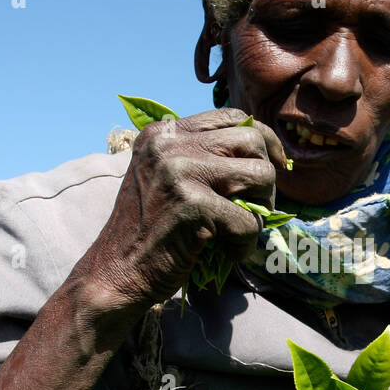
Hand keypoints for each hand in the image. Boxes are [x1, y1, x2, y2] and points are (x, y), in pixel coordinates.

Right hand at [82, 107, 287, 307]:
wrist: (115, 273)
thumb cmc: (148, 231)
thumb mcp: (166, 177)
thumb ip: (200, 157)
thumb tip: (262, 149)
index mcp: (164, 132)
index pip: (232, 116)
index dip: (263, 140)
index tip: (274, 165)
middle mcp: (170, 143)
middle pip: (252, 141)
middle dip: (268, 177)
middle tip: (259, 207)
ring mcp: (180, 171)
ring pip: (260, 175)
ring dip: (263, 208)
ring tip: (243, 231)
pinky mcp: (192, 204)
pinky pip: (248, 221)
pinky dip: (246, 244)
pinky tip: (229, 253)